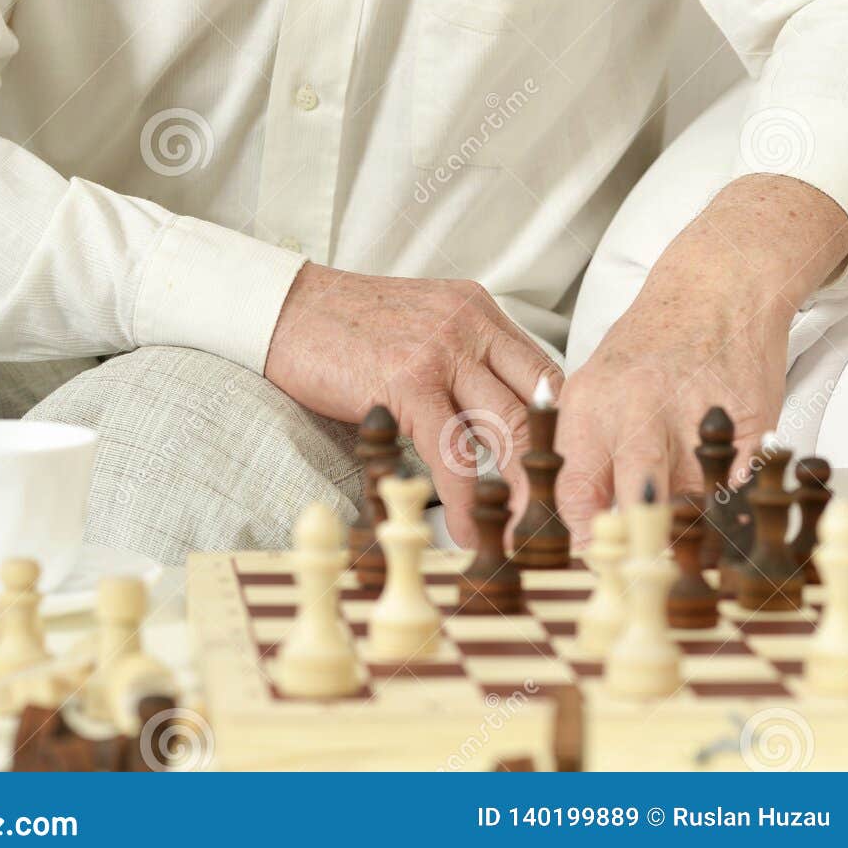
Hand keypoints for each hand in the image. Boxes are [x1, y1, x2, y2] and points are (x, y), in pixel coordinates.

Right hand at [264, 261, 561, 545]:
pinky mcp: (408, 382)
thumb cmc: (347, 329)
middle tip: (560, 518)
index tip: (562, 479)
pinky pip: (452, 454)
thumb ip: (462, 360)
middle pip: (539, 405)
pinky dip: (467, 502)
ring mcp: (442, 351)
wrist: (285, 309)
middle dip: (553, 470)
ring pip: (508, 430)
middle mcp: (470, 325)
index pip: (546, 376)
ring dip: (521, 493)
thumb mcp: (422, 327)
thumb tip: (495, 422)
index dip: (561, 432)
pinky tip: (467, 533)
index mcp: (479, 312)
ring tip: (526, 538)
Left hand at [555, 227, 795, 544]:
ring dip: (683, 528)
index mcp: (589, 408)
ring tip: (678, 534)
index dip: (580, 544)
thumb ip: (584, 458)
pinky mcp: (743, 426)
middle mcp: (637, 412)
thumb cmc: (650, 348)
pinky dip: (725, 506)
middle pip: (634, 503)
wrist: (715, 288)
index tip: (585, 568)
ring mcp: (692, 418)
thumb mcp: (597, 393)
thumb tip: (565, 532)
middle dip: (636, 545)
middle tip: (636, 567)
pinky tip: (717, 500)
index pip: (572, 495)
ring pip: (688, 505)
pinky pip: (732, 489)